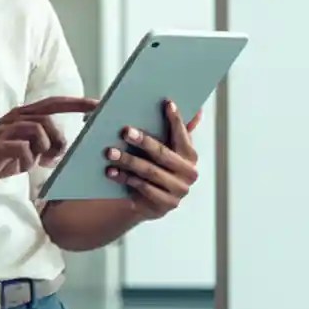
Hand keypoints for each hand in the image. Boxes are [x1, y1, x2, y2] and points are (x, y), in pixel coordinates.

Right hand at [0, 96, 98, 190]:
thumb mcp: (25, 150)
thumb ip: (42, 145)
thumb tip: (63, 148)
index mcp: (22, 115)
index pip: (54, 103)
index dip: (76, 102)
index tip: (98, 104)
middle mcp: (14, 117)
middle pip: (48, 116)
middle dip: (59, 137)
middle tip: (58, 155)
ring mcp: (4, 130)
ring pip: (38, 130)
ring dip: (43, 150)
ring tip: (38, 163)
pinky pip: (22, 149)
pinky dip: (27, 161)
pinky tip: (22, 167)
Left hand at [104, 100, 200, 220]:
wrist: (148, 200)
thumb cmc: (157, 165)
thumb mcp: (167, 147)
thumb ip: (179, 129)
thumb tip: (198, 110)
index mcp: (190, 155)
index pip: (183, 135)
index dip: (176, 119)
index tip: (167, 103)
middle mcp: (189, 174)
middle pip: (163, 154)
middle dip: (143, 141)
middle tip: (125, 131)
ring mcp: (177, 191)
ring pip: (150, 172)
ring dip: (128, 161)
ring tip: (110, 152)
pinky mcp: (163, 205)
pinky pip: (142, 189)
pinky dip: (125, 179)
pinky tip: (110, 171)